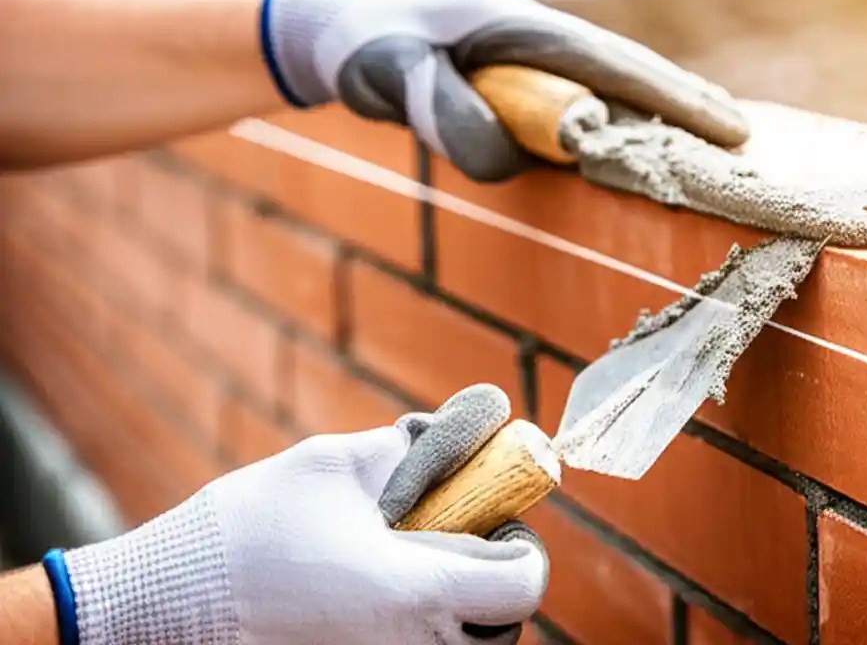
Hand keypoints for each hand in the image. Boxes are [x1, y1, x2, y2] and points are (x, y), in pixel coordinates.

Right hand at [55, 385, 545, 644]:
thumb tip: (471, 422)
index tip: (489, 519)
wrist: (164, 606)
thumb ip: (416, 446)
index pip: (524, 583)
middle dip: (490, 577)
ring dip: (458, 608)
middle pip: (503, 623)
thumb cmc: (248, 532)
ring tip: (404, 567)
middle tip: (447, 540)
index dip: (518, 545)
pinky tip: (373, 598)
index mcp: (417, 594)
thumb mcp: (337, 463)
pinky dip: (418, 629)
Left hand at [259, 0, 748, 180]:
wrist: (328, 29)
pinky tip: (637, 135)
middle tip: (741, 134)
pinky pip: (577, 94)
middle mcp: (529, 32)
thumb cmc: (363, 48)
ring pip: (605, 80)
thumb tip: (512, 158)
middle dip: (682, 99)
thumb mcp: (397, 80)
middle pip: (622, 67)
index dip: (669, 96)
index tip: (725, 128)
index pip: (607, 64)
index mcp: (512, 24)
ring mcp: (522, 51)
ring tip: (710, 133)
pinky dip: (616, 113)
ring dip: (654, 107)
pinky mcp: (511, 73)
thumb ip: (454, 117)